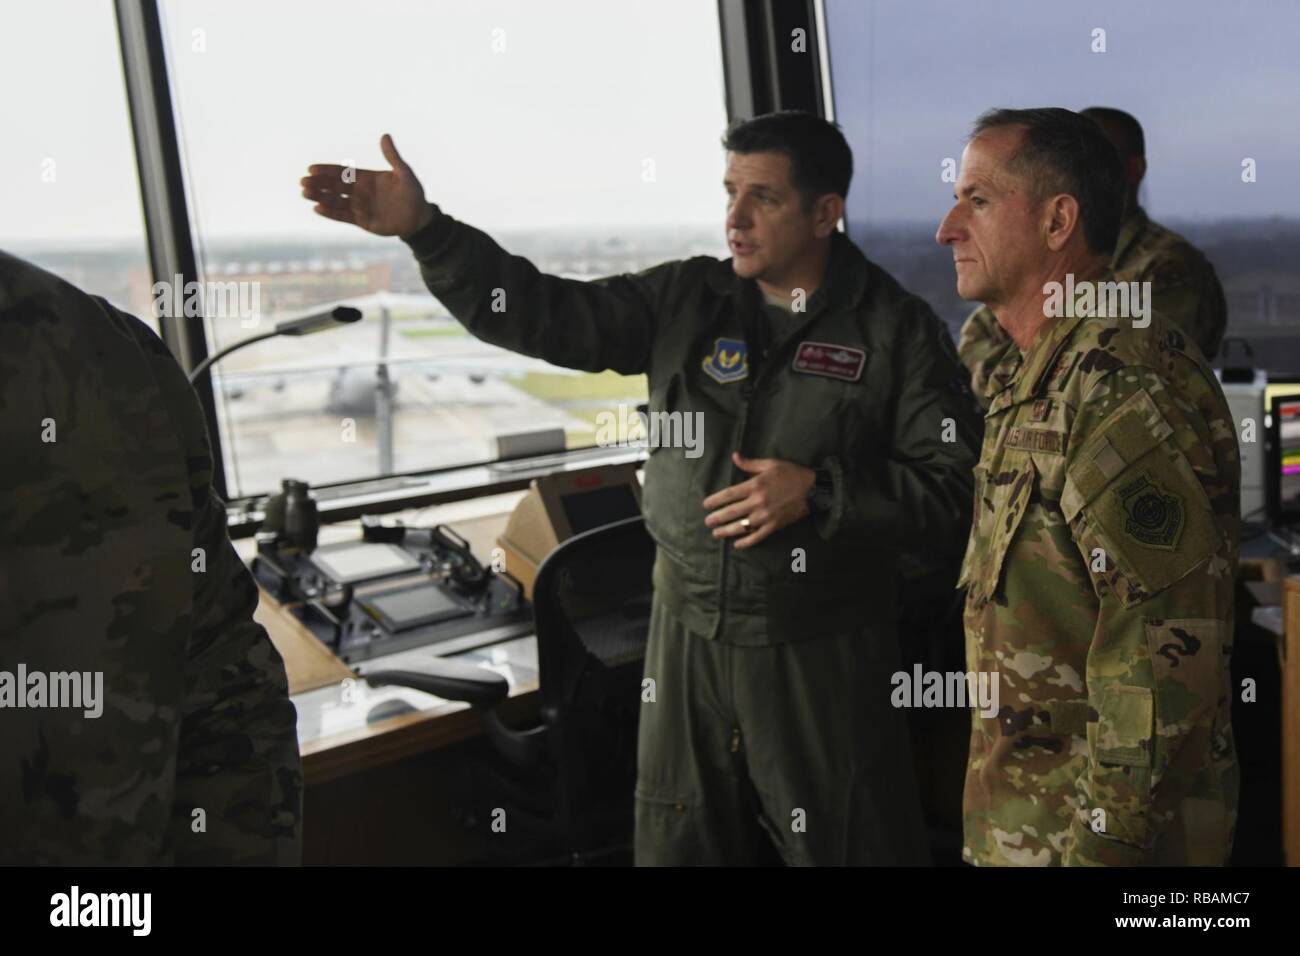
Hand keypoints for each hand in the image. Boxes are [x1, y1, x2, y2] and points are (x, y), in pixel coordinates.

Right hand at [301, 134, 433, 237]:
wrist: (419, 217)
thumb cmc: (413, 193)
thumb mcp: (404, 173)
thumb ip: (392, 156)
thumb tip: (385, 135)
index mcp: (365, 177)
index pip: (341, 172)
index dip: (326, 170)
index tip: (312, 168)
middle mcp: (359, 191)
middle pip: (334, 186)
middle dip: (318, 183)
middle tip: (303, 182)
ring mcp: (359, 206)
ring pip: (335, 201)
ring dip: (320, 197)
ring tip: (305, 193)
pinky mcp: (361, 221)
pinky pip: (343, 216)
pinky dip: (330, 213)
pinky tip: (317, 208)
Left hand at [703, 452, 815, 548]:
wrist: (814, 489)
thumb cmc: (791, 474)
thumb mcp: (770, 464)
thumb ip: (750, 463)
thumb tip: (734, 456)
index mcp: (755, 485)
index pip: (729, 494)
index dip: (715, 500)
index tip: (706, 505)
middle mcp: (758, 502)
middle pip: (732, 512)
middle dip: (717, 518)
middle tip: (707, 522)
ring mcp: (766, 516)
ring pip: (742, 526)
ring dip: (727, 531)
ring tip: (716, 534)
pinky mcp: (774, 526)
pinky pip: (757, 536)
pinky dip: (746, 542)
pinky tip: (737, 545)